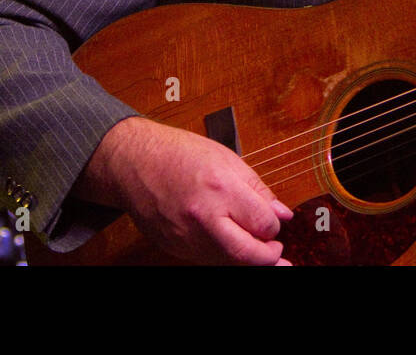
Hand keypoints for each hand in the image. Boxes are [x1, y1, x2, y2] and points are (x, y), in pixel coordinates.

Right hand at [76, 116, 294, 264]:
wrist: (134, 163)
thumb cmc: (179, 154)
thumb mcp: (228, 159)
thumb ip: (258, 189)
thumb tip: (281, 214)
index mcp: (221, 189)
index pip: (263, 223)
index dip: (274, 227)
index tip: (276, 223)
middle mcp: (203, 217)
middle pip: (246, 253)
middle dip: (267, 257)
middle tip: (275, 251)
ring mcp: (186, 237)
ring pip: (227, 261)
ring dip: (245, 257)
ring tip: (255, 248)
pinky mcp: (174, 248)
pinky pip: (207, 258)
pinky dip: (222, 254)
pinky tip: (229, 243)